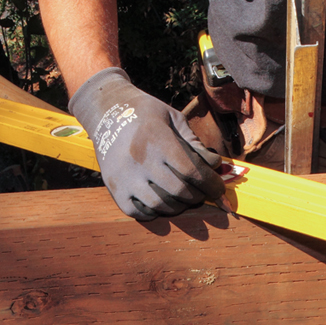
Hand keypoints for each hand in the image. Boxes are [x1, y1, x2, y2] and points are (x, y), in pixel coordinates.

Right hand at [70, 67, 224, 219]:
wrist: (106, 112)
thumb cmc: (146, 114)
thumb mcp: (173, 117)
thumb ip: (194, 142)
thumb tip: (214, 165)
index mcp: (158, 140)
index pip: (192, 171)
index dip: (211, 185)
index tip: (218, 189)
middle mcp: (141, 160)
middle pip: (180, 191)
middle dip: (198, 196)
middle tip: (202, 192)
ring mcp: (125, 177)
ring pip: (161, 205)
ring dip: (178, 206)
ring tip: (183, 198)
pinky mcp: (114, 189)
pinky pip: (138, 212)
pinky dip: (154, 212)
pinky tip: (161, 202)